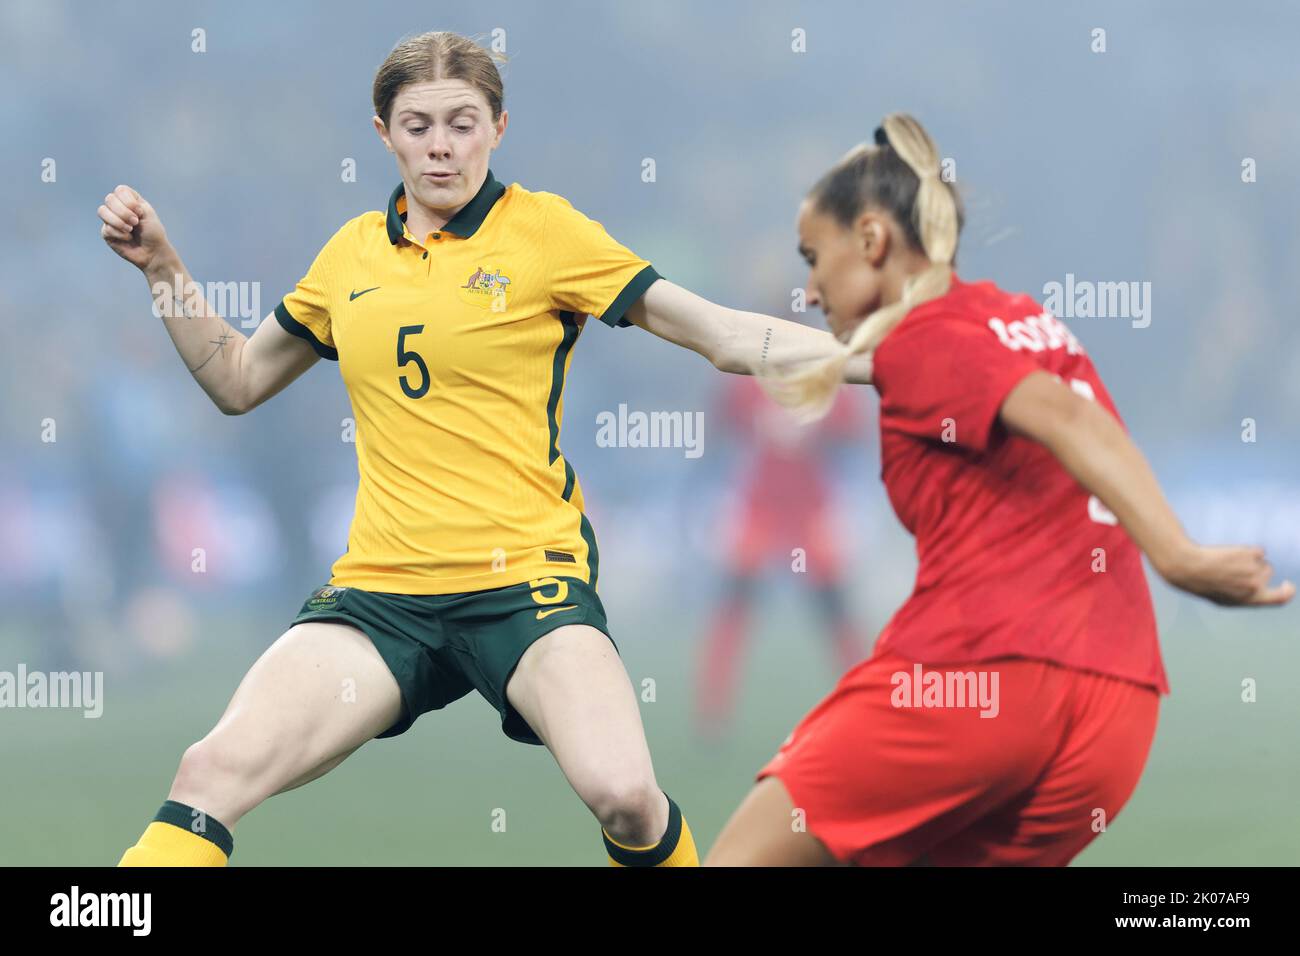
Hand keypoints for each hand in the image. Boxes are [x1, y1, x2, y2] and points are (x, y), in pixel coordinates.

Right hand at [98, 184, 171, 271]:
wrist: (153, 251)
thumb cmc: (152, 232)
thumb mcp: (147, 213)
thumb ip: (132, 203)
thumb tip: (112, 205)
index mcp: (129, 200)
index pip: (120, 190)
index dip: (128, 200)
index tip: (140, 212)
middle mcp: (118, 208)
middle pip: (109, 199)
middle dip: (124, 212)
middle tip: (136, 222)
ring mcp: (110, 220)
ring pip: (102, 211)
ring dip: (119, 221)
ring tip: (130, 229)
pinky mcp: (107, 233)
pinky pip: (106, 228)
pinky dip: (120, 234)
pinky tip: (129, 238)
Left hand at [1158, 543, 1294, 606]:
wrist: (1189, 568)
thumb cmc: (1203, 584)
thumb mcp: (1224, 598)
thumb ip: (1246, 596)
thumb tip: (1260, 589)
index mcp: (1251, 600)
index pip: (1280, 599)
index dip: (1288, 591)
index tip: (1287, 584)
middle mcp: (1256, 586)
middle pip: (1268, 572)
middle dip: (1255, 569)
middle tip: (1232, 569)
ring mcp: (1255, 569)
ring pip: (1261, 561)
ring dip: (1249, 560)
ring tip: (1227, 563)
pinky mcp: (1251, 554)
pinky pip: (1258, 551)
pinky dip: (1247, 551)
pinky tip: (1229, 554)